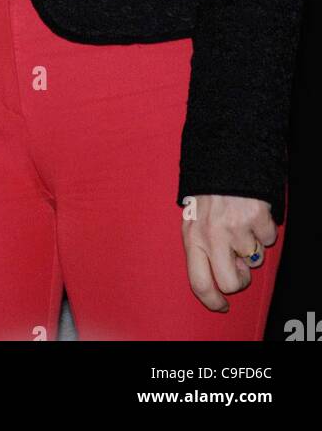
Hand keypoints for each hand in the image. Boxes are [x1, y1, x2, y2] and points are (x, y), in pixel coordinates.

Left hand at [181, 194, 278, 311]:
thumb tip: (216, 279)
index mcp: (192, 236)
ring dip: (251, 244)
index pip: (199, 282)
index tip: (222, 306)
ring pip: (253, 259)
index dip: (212, 301)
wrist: (224, 155)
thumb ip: (200, 246)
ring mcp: (235, 227)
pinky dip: (264, 229)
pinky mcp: (256, 217)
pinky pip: (268, 239)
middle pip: (231, 283)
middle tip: (239, 264)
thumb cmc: (208, 191)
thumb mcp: (193, 218)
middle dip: (240, 280)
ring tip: (240, 221)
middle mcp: (212, 234)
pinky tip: (251, 212)